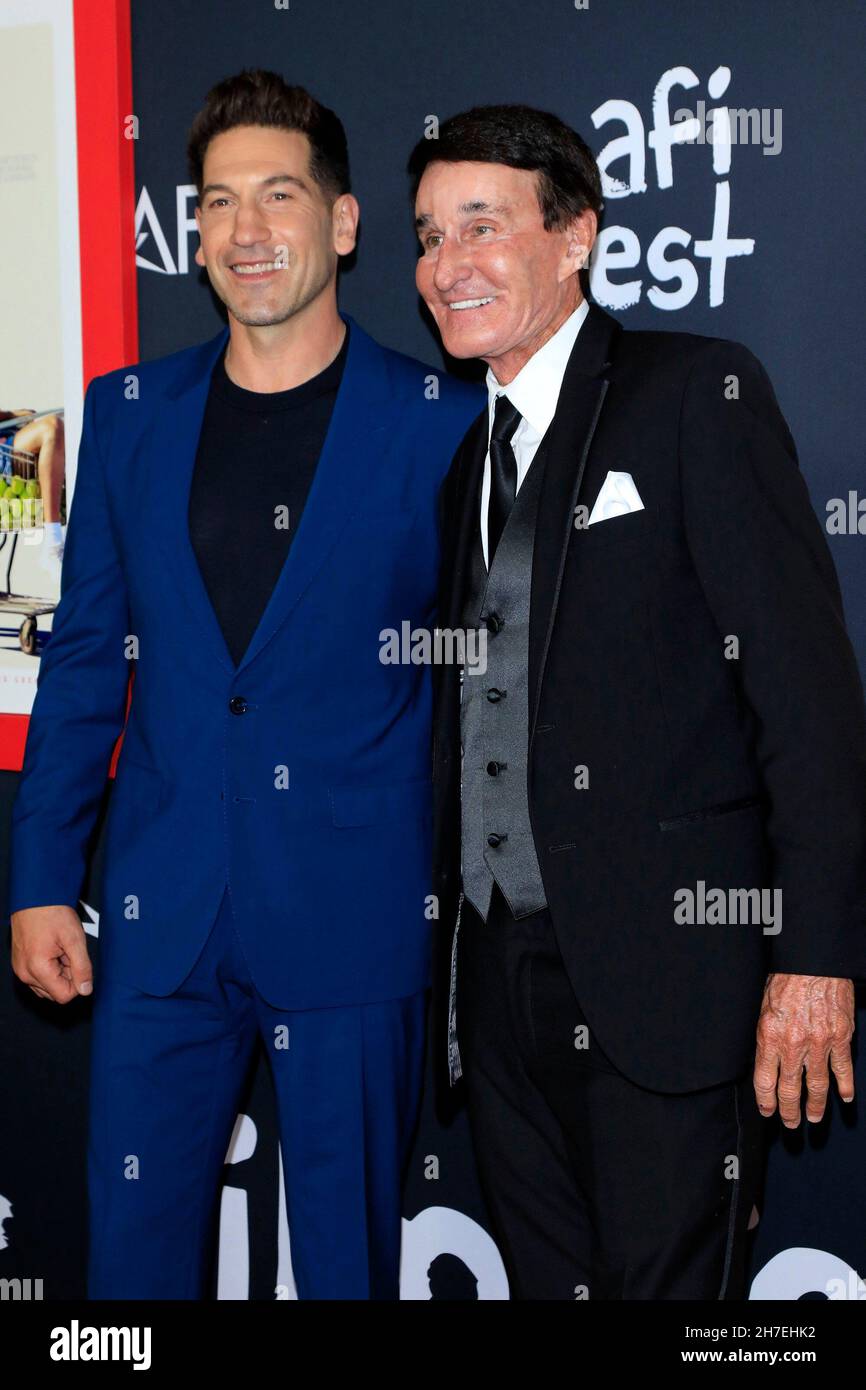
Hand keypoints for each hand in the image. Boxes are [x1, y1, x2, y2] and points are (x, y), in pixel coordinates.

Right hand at [11, 905, 92, 1002]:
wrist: (35, 897)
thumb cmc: (53, 914)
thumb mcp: (75, 940)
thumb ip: (82, 968)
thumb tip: (86, 990)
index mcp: (38, 969)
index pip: (64, 996)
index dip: (77, 981)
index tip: (76, 960)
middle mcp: (25, 974)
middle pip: (55, 992)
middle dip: (67, 976)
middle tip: (68, 952)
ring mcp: (20, 969)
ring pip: (47, 986)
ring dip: (58, 972)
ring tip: (59, 949)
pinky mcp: (19, 963)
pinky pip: (38, 977)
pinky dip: (49, 968)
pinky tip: (52, 949)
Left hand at [754, 973, 854, 1126]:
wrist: (813, 963)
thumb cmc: (785, 979)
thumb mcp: (762, 1007)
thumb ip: (765, 1036)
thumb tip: (764, 1061)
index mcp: (770, 1036)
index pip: (765, 1081)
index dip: (766, 1101)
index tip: (768, 1111)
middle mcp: (793, 1045)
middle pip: (790, 1089)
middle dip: (789, 1111)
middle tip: (791, 1123)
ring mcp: (819, 1043)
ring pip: (817, 1085)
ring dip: (815, 1106)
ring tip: (813, 1118)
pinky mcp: (840, 1037)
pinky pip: (842, 1068)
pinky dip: (845, 1086)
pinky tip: (844, 1097)